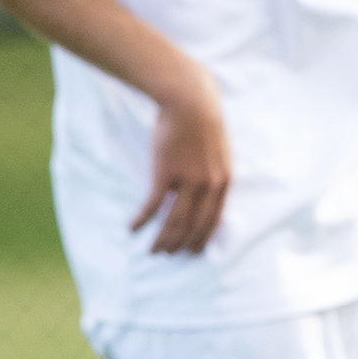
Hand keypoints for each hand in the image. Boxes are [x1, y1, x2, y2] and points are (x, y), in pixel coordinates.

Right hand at [131, 68, 230, 253]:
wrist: (191, 103)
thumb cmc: (205, 125)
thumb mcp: (221, 153)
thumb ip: (215, 175)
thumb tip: (209, 194)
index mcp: (224, 181)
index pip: (214, 220)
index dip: (202, 239)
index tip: (193, 252)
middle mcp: (209, 185)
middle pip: (194, 226)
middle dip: (181, 245)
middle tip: (169, 256)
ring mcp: (188, 180)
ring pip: (174, 221)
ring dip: (162, 239)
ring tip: (153, 251)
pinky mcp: (166, 173)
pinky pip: (153, 205)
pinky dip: (142, 220)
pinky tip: (133, 228)